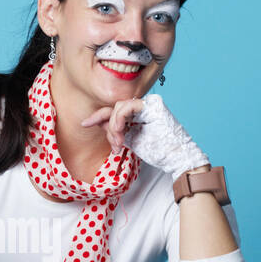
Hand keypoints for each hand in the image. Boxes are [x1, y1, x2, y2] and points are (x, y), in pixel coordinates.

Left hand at [81, 93, 208, 177]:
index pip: (114, 110)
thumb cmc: (157, 151)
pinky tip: (121, 131)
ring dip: (114, 127)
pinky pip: (128, 106)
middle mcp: (143, 106)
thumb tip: (100, 121)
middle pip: (114, 107)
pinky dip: (120, 119)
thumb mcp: (130, 140)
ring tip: (120, 142)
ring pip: (119, 107)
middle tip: (114, 144)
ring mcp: (149, 103)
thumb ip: (116, 130)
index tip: (85, 124)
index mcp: (138, 113)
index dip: (98, 116)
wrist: (176, 158)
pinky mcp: (154, 105)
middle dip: (107, 126)